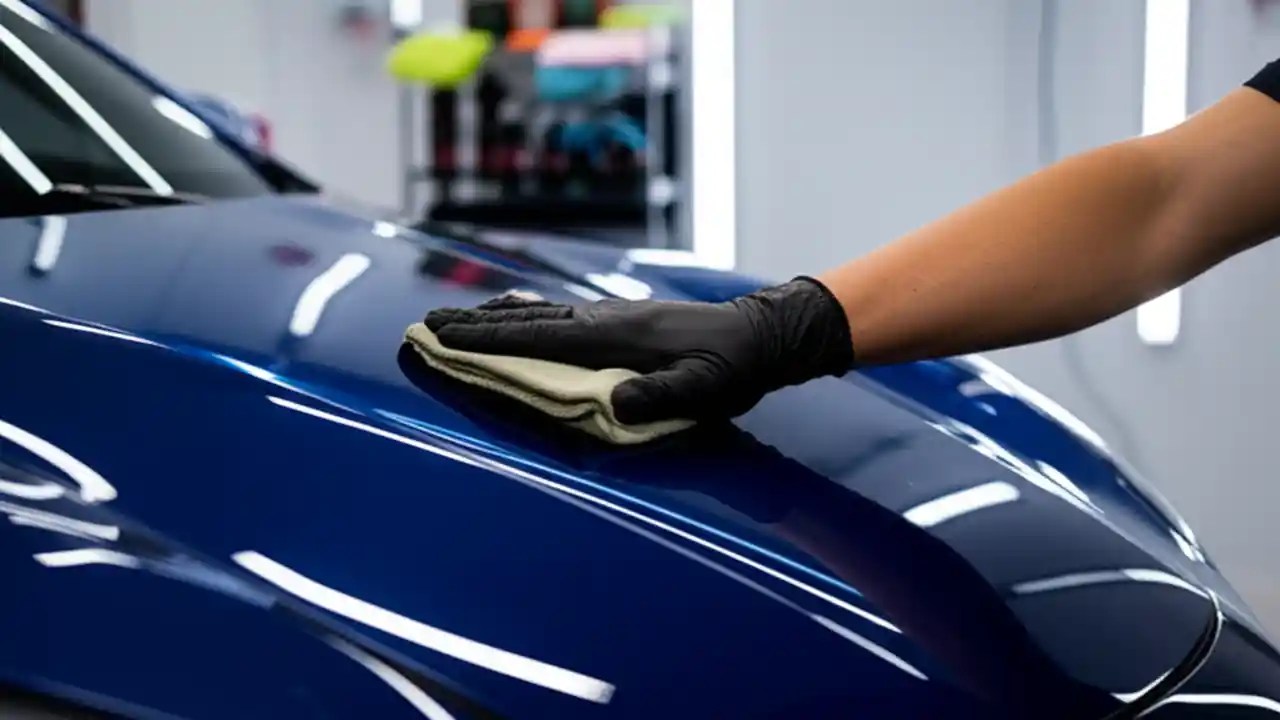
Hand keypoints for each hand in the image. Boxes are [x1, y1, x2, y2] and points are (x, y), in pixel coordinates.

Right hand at [424, 277, 854, 423]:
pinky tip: (520, 314)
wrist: (762, 332)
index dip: (487, 341)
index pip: (537, 340)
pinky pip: (560, 315)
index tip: (441, 337)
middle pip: (527, 320)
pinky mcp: (621, 318)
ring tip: (458, 320)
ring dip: (495, 318)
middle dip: (475, 326)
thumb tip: (613, 404)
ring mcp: (611, 315)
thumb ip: (660, 397)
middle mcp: (604, 319)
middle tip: (427, 326)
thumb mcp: (705, 388)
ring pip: (540, 314)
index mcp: (614, 337)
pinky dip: (527, 314)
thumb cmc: (733, 367)